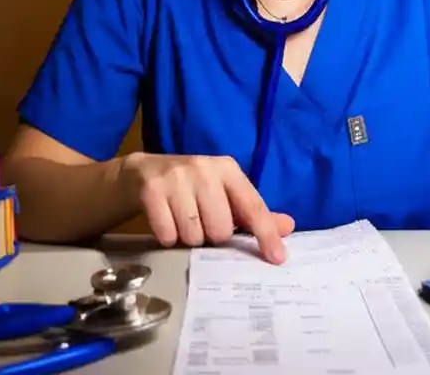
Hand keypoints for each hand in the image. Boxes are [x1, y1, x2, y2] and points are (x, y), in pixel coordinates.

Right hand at [117, 152, 294, 262]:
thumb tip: (288, 226)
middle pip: (221, 229)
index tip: (277, 259)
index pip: (253, 207)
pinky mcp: (152, 190)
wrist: (141, 173)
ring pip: (194, 235)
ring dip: (189, 239)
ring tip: (183, 222)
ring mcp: (177, 178)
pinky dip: (168, 237)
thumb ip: (253, 212)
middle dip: (213, 236)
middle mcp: (204, 169)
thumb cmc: (191, 188)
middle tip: (203, 225)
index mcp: (228, 170)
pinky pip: (168, 234)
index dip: (266, 235)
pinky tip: (166, 223)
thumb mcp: (223, 193)